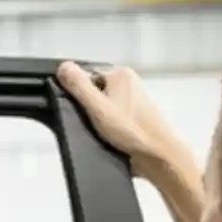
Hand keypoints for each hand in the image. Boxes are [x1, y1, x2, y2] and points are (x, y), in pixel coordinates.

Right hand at [56, 61, 193, 179]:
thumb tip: (62, 66)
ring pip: (105, 107)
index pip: (86, 77)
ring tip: (106, 133)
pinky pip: (115, 118)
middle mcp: (129, 82)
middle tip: (95, 125)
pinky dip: (111, 128)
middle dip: (91, 109)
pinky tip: (114, 138)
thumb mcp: (97, 107)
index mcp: (120, 73)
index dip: (79, 96)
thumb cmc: (132, 130)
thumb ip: (78, 86)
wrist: (159, 155)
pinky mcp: (137, 116)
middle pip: (95, 92)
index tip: (82, 112)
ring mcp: (135, 99)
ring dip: (101, 121)